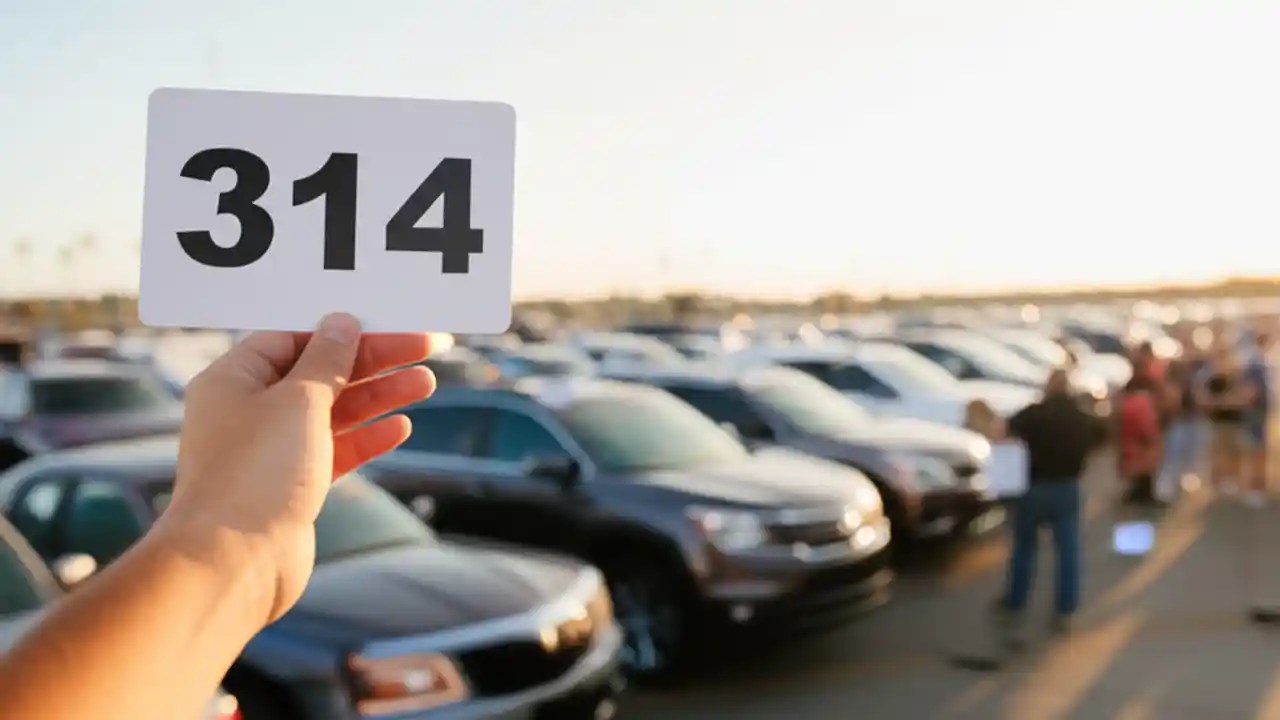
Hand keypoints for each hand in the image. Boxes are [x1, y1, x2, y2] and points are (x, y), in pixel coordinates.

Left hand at [161, 314, 433, 622]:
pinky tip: (399, 427)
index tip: (387, 326)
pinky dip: (366, 438)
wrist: (234, 564)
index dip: (343, 332)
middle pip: (321, 374)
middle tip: (424, 349)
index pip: (294, 338)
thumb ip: (327, 360)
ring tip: (425, 384)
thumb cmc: (254, 476)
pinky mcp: (291, 487)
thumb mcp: (299, 401)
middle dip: (374, 363)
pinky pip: (335, 451)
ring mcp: (270, 451)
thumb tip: (341, 324)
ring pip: (334, 413)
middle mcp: (248, 411)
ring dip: (379, 397)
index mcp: (234, 380)